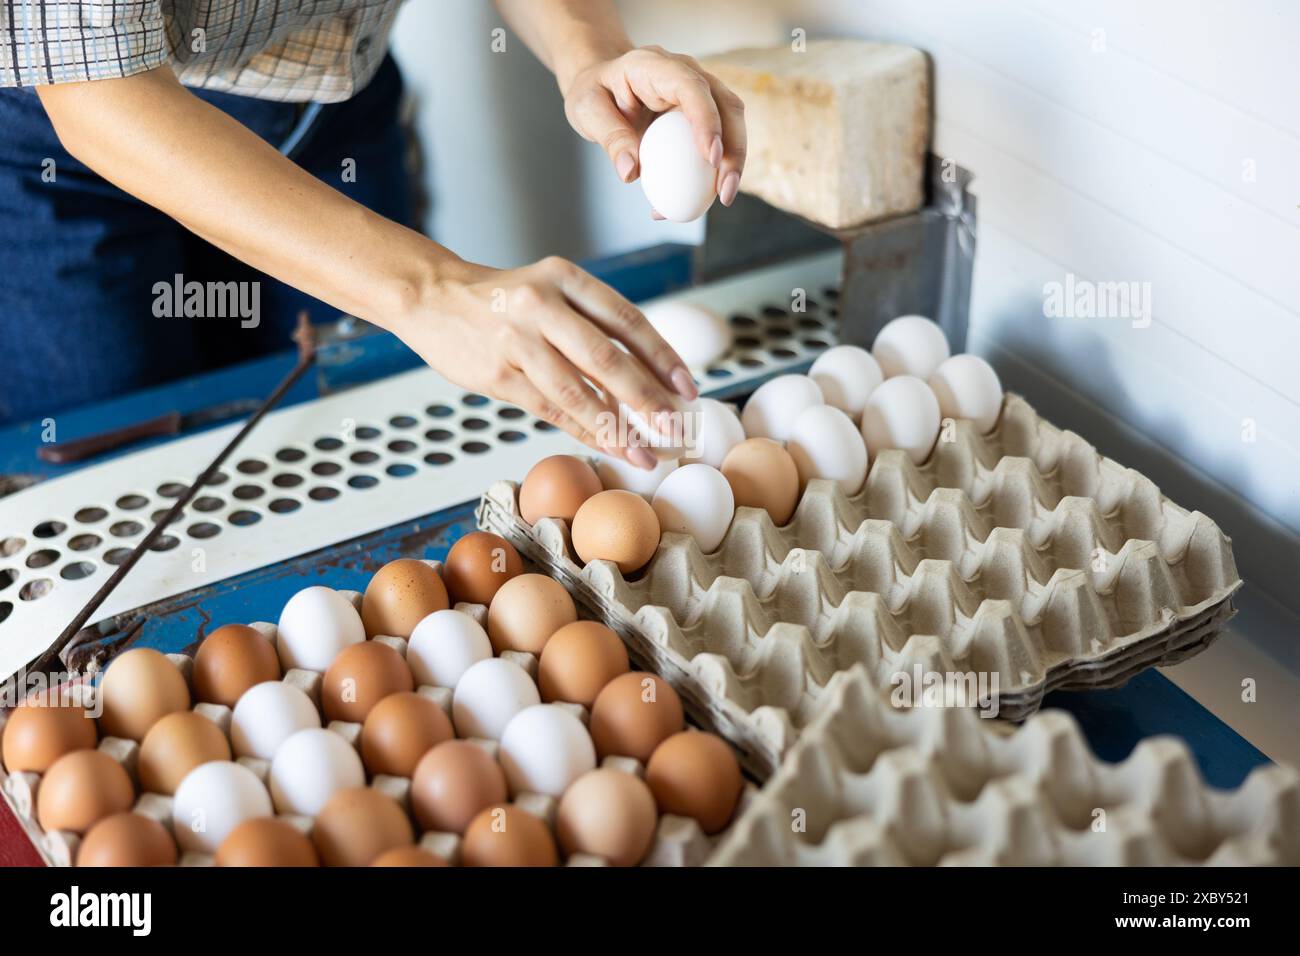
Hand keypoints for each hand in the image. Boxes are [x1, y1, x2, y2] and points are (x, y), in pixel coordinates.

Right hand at [398, 256, 696, 467]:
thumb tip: (647, 379)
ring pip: (577, 392)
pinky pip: (549, 409)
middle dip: (646, 398)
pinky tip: (606, 445)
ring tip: (643, 453)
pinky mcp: (497, 375)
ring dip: (615, 428)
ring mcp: (516, 341)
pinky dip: (582, 431)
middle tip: (674, 427)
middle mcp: (542, 306)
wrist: (433, 298)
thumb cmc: (504, 301)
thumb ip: (592, 326)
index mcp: (565, 278)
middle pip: (606, 358)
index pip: (626, 320)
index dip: (661, 356)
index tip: (686, 387)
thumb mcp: (551, 292)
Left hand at [562, 46, 746, 209]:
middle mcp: (686, 73)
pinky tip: (700, 199)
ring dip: (734, 162)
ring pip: (732, 123)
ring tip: (723, 198)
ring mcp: (700, 93)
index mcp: (655, 66)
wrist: (603, 84)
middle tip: (724, 190)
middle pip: (725, 105)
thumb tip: (632, 173)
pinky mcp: (703, 114)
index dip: (706, 119)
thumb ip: (610, 138)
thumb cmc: (595, 93)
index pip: (692, 86)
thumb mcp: (588, 111)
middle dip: (734, 149)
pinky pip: (719, 140)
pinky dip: (715, 170)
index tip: (711, 157)